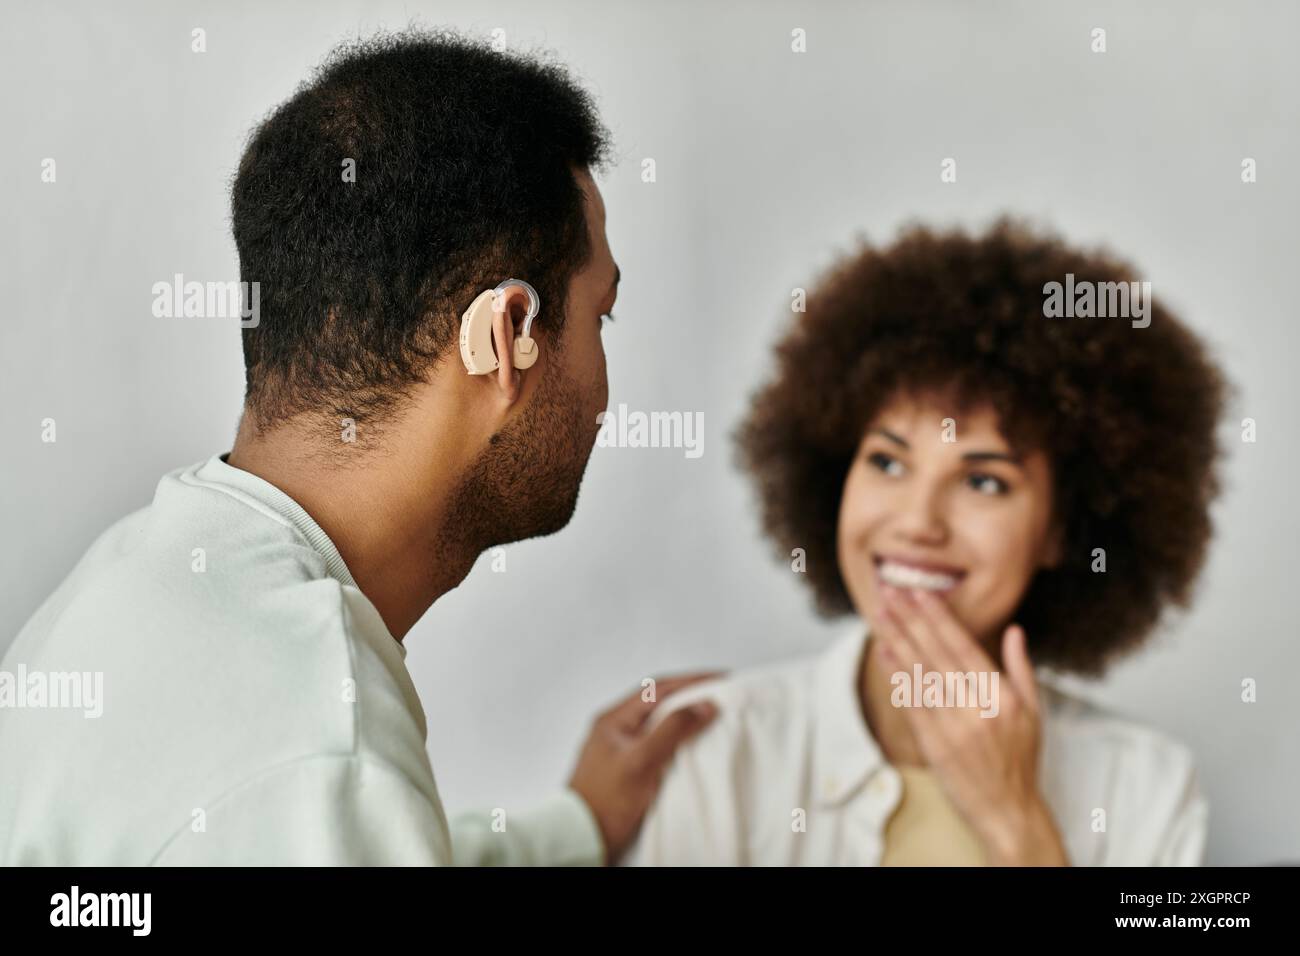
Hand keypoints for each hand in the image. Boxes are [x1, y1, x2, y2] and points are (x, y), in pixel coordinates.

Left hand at [567, 673, 720, 864]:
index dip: (692, 680)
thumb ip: (671, 730)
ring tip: (712, 716)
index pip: (658, 688)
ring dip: (685, 716)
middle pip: (659, 702)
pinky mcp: (629, 768)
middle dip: (690, 695)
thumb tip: (703, 705)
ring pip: (659, 723)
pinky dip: (678, 738)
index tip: (721, 678)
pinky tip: (692, 745)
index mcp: (614, 719)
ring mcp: (621, 748)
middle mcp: (616, 728)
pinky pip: (658, 743)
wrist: (583, 838)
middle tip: (721, 694)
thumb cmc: (605, 801)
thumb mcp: (641, 761)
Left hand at [875, 587, 1069, 865]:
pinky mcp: (934, 744)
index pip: (963, 645)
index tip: (920, 591)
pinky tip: (884, 653)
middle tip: (890, 590)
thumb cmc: (1021, 759)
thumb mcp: (1033, 711)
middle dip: (910, 618)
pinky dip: (897, 675)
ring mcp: (954, 726)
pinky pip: (911, 702)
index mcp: (1002, 694)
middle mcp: (977, 707)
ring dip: (897, 639)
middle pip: (936, 653)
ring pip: (919, 673)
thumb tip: (1014, 630)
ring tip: (880, 613)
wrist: (1008, 810)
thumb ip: (1021, 668)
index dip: (938, 616)